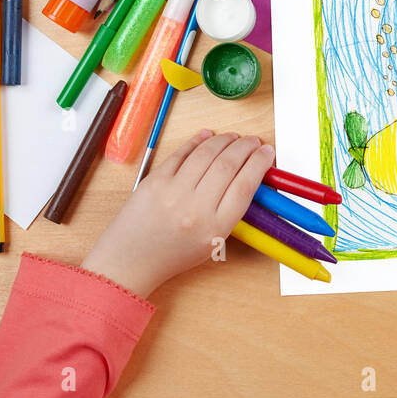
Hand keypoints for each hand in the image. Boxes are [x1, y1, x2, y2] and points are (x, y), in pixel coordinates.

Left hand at [81, 131, 274, 297]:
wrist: (130, 261)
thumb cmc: (171, 255)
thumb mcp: (212, 242)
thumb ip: (230, 211)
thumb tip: (248, 175)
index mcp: (215, 228)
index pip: (246, 185)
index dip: (260, 163)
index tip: (267, 153)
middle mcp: (195, 208)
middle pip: (229, 164)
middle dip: (246, 146)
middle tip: (253, 142)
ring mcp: (172, 192)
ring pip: (206, 153)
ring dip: (225, 140)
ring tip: (233, 137)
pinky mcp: (154, 181)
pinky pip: (181, 153)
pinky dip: (197, 141)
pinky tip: (207, 136)